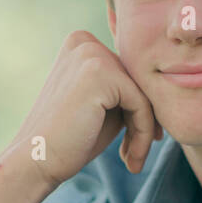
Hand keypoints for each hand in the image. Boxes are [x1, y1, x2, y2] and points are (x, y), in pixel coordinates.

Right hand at [0, 31, 163, 196]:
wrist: (36, 161)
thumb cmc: (69, 140)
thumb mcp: (103, 107)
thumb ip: (125, 91)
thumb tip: (165, 90)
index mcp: (81, 44)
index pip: (128, 75)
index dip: (139, 110)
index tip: (139, 141)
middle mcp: (85, 41)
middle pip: (138, 82)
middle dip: (143, 121)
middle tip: (135, 155)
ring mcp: (92, 54)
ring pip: (143, 94)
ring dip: (144, 132)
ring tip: (132, 161)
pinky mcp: (101, 72)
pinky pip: (142, 104)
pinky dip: (142, 135)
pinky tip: (130, 159)